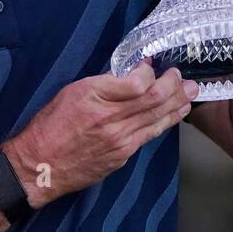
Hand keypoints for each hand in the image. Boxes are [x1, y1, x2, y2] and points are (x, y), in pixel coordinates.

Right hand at [5, 60, 198, 205]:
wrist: (40, 167)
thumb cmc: (50, 126)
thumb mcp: (70, 93)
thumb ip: (102, 84)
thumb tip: (128, 74)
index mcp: (93, 96)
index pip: (137, 82)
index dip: (149, 72)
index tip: (150, 64)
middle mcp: (110, 118)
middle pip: (154, 99)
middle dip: (173, 85)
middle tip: (182, 76)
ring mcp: (119, 139)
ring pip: (158, 117)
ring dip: (178, 103)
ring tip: (191, 92)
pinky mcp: (123, 155)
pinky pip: (150, 134)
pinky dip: (167, 121)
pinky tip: (177, 113)